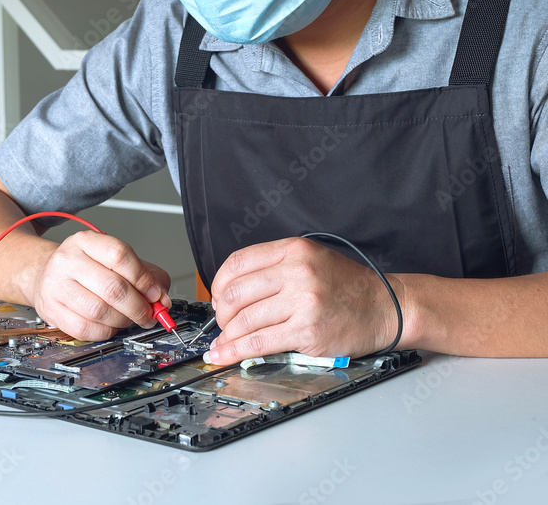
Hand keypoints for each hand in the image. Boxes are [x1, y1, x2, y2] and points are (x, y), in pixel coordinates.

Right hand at [22, 231, 171, 341]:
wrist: (43, 275)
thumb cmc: (84, 268)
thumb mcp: (111, 259)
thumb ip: (144, 274)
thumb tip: (162, 299)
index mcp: (85, 241)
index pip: (120, 255)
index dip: (144, 279)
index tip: (156, 294)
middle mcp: (68, 260)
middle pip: (113, 287)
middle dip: (138, 306)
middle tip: (148, 314)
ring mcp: (56, 286)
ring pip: (100, 311)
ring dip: (123, 321)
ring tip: (128, 318)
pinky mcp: (51, 310)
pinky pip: (86, 329)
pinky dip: (106, 331)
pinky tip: (110, 324)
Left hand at [205, 238, 400, 364]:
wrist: (387, 307)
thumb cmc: (348, 287)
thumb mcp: (311, 260)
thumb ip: (273, 268)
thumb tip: (230, 291)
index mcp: (293, 250)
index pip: (237, 263)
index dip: (218, 283)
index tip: (216, 297)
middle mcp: (297, 271)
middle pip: (235, 292)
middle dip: (221, 313)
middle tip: (224, 322)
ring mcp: (303, 301)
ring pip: (244, 320)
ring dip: (227, 335)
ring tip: (224, 341)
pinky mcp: (307, 331)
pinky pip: (259, 343)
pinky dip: (235, 351)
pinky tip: (225, 354)